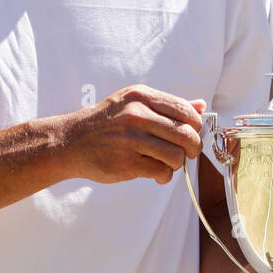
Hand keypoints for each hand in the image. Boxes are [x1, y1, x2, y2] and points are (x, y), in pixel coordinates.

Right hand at [59, 85, 205, 184]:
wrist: (71, 141)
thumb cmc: (107, 123)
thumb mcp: (134, 103)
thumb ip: (168, 106)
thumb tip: (202, 106)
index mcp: (142, 96)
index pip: (186, 111)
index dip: (195, 126)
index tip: (191, 134)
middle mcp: (138, 115)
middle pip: (186, 135)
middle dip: (192, 148)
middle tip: (186, 153)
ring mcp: (132, 139)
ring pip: (177, 156)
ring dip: (177, 164)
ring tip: (167, 163)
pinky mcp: (127, 162)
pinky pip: (162, 171)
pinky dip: (164, 176)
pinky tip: (156, 173)